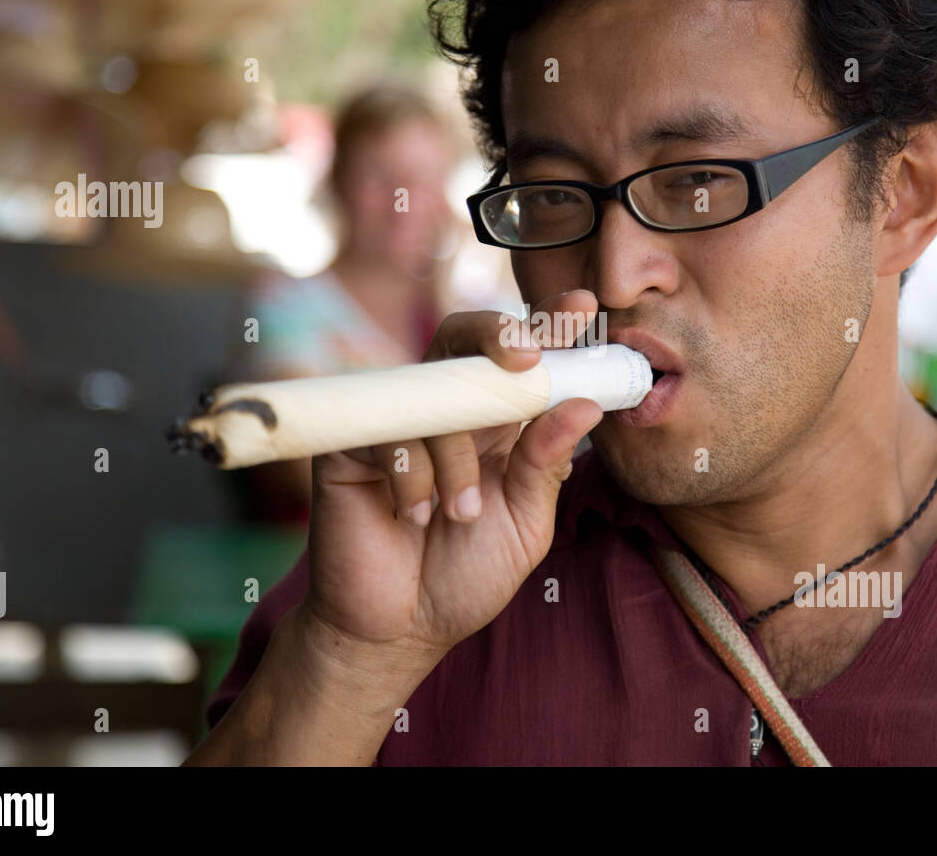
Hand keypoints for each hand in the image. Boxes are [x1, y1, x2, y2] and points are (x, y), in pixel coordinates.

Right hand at [298, 289, 602, 661]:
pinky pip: (388, 432)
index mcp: (498, 422)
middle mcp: (447, 410)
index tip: (583, 308)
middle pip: (466, 338)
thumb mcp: (525, 523)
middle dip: (499, 336)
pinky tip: (415, 516)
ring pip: (433, 395)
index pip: (524, 358)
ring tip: (460, 514)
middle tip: (526, 357)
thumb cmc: (464, 573)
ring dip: (457, 457)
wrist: (398, 629)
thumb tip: (585, 405)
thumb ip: (547, 465)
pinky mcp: (351, 443)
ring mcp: (396, 421)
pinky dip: (412, 476)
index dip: (551, 326)